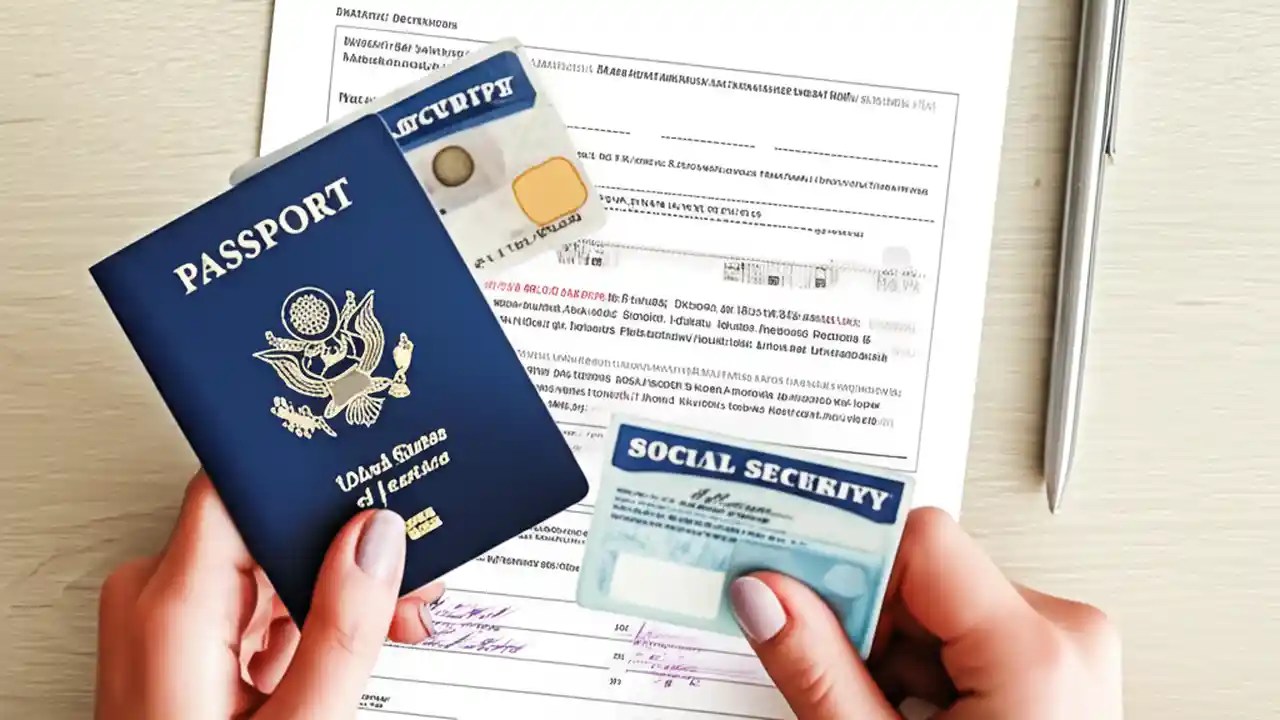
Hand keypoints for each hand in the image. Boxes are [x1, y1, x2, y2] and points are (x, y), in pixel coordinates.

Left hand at [95, 472, 443, 718]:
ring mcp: (163, 619)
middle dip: (348, 551)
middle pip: (265, 529)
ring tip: (395, 620)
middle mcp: (153, 598)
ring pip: (267, 566)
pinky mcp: (180, 639)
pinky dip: (308, 617)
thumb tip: (376, 539)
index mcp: (170, 606)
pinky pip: (254, 601)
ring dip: (337, 587)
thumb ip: (342, 631)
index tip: (378, 495)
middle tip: (411, 583)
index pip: (239, 488)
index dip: (314, 483)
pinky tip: (352, 639)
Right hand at [728, 508, 1121, 719]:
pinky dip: (923, 673)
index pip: (919, 541)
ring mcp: (1066, 655)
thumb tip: (766, 597)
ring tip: (883, 718)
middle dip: (865, 626)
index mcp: (1034, 651)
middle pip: (925, 577)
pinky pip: (966, 639)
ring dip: (891, 655)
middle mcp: (1062, 636)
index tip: (789, 582)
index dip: (846, 561)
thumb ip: (817, 669)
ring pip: (939, 610)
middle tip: (835, 682)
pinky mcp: (1056, 670)